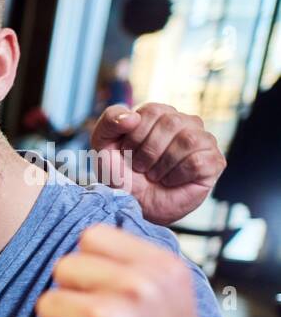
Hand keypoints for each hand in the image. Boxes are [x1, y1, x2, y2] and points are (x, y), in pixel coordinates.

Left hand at [34, 224, 215, 316]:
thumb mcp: (166, 305)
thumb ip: (129, 270)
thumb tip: (76, 245)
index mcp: (163, 269)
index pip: (92, 236)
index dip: (88, 268)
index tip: (105, 295)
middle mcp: (140, 288)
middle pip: (63, 267)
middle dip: (71, 298)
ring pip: (47, 302)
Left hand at [89, 102, 222, 226]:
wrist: (133, 206)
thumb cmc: (121, 174)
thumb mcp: (103, 145)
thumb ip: (109, 120)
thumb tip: (132, 116)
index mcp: (160, 114)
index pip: (152, 110)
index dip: (134, 136)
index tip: (127, 153)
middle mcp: (185, 122)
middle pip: (171, 122)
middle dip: (147, 152)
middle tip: (141, 167)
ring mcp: (203, 141)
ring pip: (188, 140)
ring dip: (162, 164)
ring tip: (155, 175)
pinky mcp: (214, 162)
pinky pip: (198, 161)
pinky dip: (176, 176)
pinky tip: (170, 181)